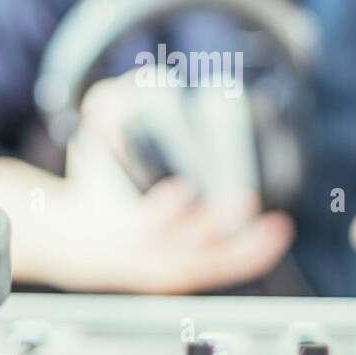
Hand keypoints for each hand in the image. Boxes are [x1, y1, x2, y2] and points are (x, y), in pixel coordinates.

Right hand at [0, 72, 295, 293]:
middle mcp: (145, 253)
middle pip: (184, 246)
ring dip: (245, 247)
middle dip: (213, 224)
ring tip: (278, 226)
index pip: (141, 224)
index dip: (162, 210)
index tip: (182, 188)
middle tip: (243, 199)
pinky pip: (220, 270)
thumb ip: (108, 107)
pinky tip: (275, 236)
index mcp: (118, 223)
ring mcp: (165, 268)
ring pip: (209, 264)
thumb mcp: (89, 141)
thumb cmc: (93, 185)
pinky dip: (249, 256)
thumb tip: (143, 80)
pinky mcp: (184, 274)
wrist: (77, 242)